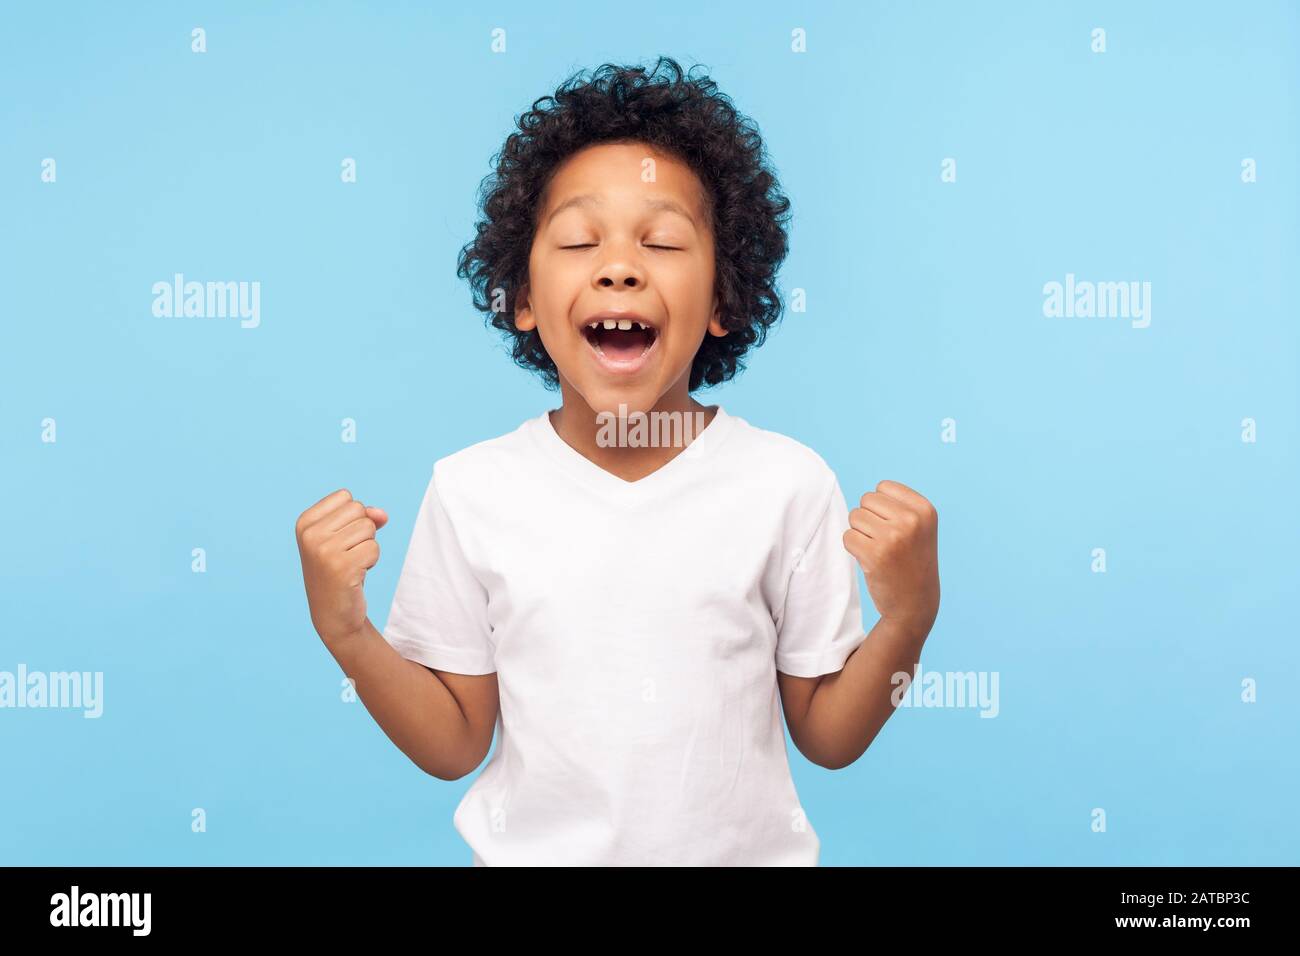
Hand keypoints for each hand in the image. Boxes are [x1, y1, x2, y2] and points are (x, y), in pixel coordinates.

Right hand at [295, 489, 388, 644]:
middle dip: (362, 531)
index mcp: (305, 522)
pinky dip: (371, 561)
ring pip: (369, 527)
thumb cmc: (340, 569)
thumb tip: (382, 514)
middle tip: (347, 554)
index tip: (339, 540)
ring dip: (367, 546)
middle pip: (359, 509)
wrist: (333, 613)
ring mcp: (323, 551)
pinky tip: (355, 575)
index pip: (346, 497)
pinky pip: (374, 548)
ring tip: (351, 564)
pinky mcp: (342, 567)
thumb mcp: (346, 536)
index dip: (353, 517)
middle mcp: (310, 534)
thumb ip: (365, 516)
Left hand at [842, 480, 938, 636]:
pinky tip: (870, 560)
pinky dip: (853, 548)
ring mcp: (893, 537)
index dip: (881, 506)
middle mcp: (911, 520)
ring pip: (854, 516)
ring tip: (878, 550)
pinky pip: (847, 536)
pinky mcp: (874, 554)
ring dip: (860, 533)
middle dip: (869, 518)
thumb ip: (898, 505)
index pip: (883, 487)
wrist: (916, 603)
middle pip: (866, 499)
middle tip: (885, 541)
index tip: (894, 527)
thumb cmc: (912, 561)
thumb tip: (868, 494)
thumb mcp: (919, 527)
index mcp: (925, 509)